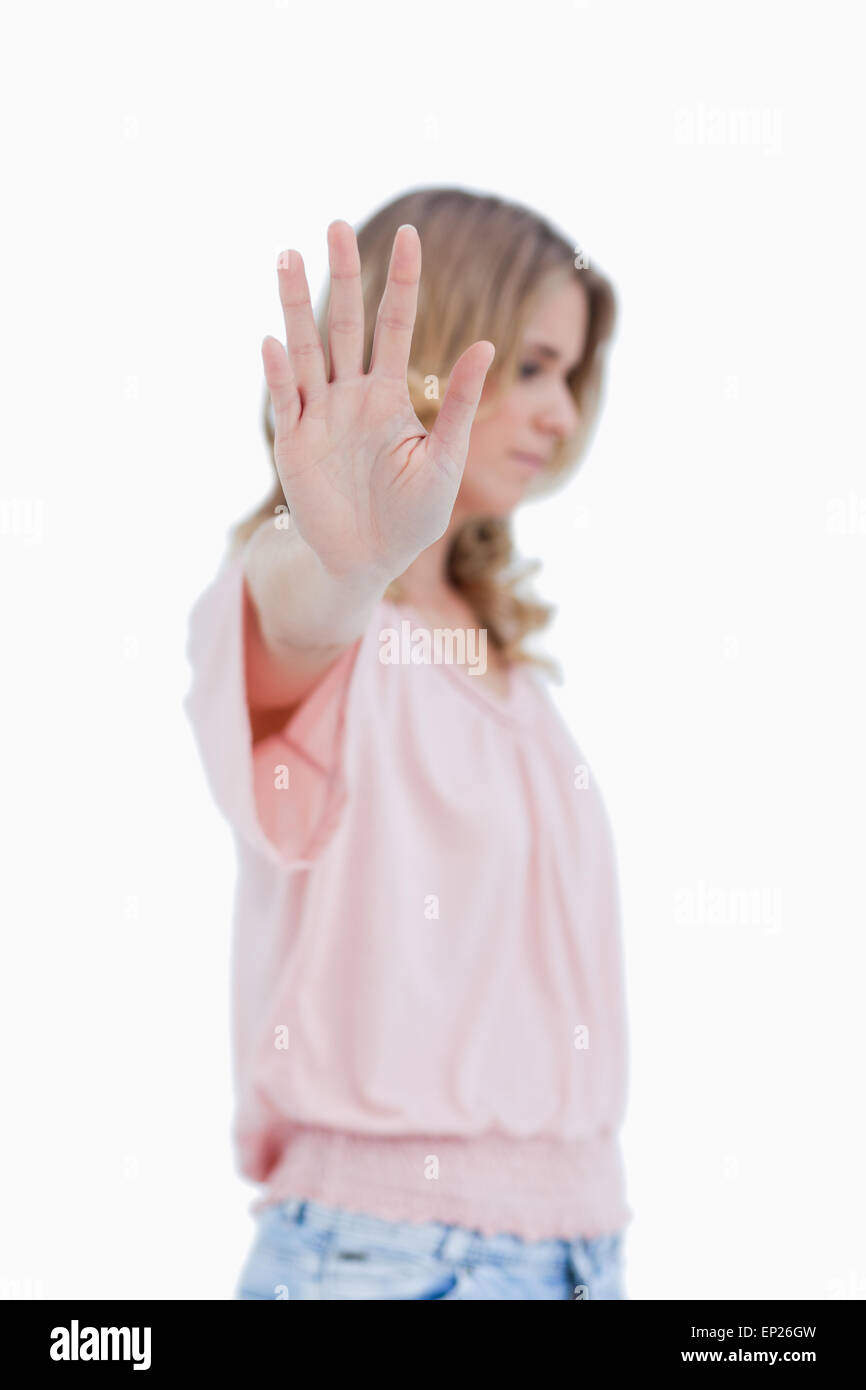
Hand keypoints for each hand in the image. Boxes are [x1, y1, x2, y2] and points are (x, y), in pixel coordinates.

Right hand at [261, 220, 494, 580]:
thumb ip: (458, 404)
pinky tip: (272, 341)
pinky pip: (286, 401)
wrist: (369, 559)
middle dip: (341, 275)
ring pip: (306, 350)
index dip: (401, 281)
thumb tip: (487, 345)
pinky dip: (278, 374)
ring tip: (288, 256)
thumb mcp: (445, 459)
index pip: (394, 324)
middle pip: (344, 324)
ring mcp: (318, 416)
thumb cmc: (413, 515)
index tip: (409, 234)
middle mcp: (349, 395)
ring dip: (297, 306)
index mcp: (388, 395)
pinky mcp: (294, 444)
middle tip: (336, 225)